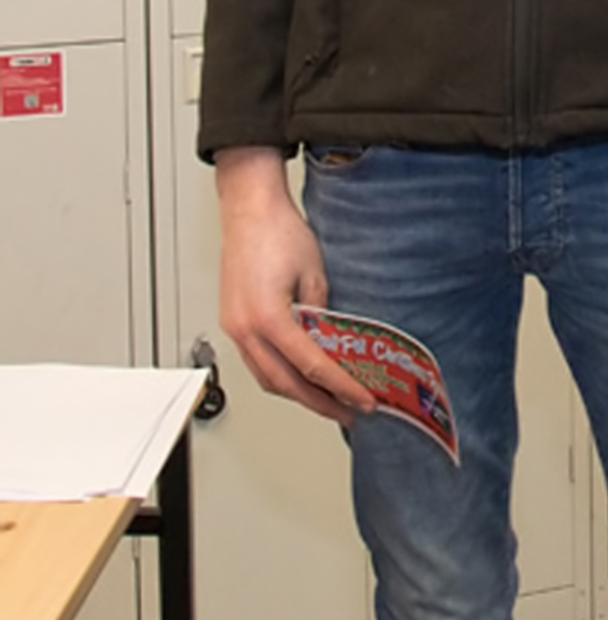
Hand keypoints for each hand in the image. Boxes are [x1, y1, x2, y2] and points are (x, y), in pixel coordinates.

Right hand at [216, 147, 373, 424]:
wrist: (249, 209)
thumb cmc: (278, 231)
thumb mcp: (315, 273)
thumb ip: (323, 313)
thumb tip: (332, 341)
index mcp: (268, 318)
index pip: (311, 366)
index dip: (340, 387)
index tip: (362, 400)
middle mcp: (245, 328)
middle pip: (285, 383)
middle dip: (319, 403)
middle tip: (348, 410)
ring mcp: (234, 327)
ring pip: (266, 377)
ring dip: (297, 393)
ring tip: (327, 399)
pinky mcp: (232, 321)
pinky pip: (256, 361)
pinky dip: (279, 374)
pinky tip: (299, 376)